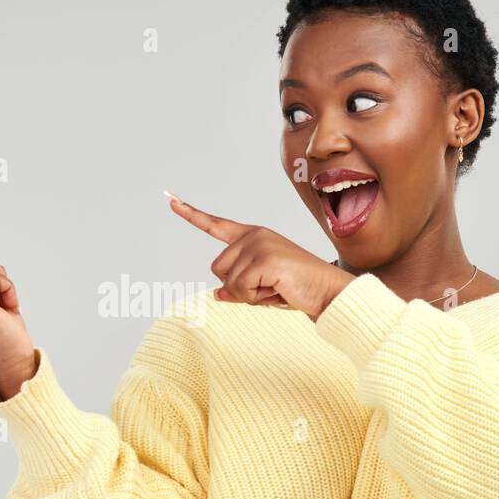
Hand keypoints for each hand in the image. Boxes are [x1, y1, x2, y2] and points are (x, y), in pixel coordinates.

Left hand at [167, 192, 354, 321]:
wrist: (328, 291)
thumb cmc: (297, 288)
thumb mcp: (260, 288)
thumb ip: (238, 287)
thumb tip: (218, 294)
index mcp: (253, 236)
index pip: (216, 225)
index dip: (192, 215)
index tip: (171, 200)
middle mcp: (254, 235)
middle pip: (217, 268)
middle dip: (238, 287)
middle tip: (268, 286)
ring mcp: (259, 245)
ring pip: (228, 282)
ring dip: (248, 294)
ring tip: (275, 287)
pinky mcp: (264, 259)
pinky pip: (240, 290)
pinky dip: (256, 298)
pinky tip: (277, 290)